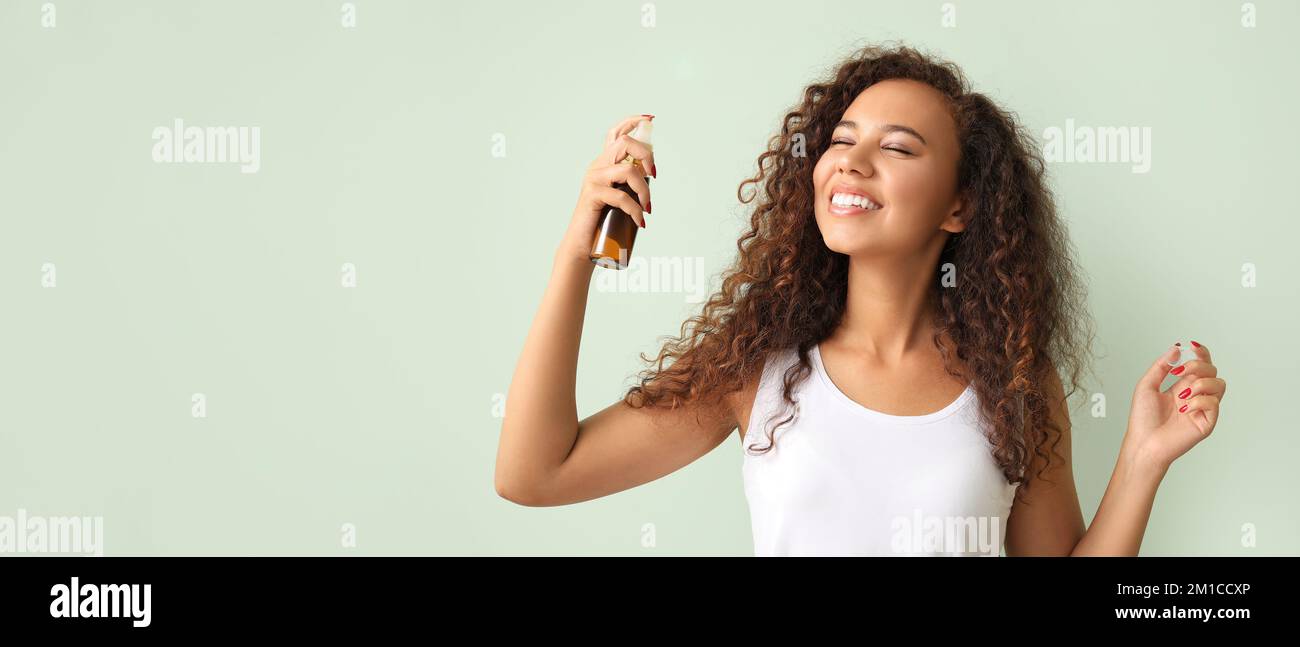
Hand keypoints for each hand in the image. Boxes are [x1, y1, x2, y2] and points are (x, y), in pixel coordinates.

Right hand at [556, 114, 655, 263]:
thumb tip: (651, 177)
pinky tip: (640, 221)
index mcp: (604, 163)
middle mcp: (597, 166)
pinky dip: (635, 209)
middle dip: (647, 155)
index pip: (615, 133)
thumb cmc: (603, 223)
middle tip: (654, 176)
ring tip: (647, 209)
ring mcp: (593, 179)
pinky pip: (621, 196)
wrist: (582, 244)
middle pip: (625, 143)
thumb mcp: (618, 198)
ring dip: (645, 190)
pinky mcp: (592, 194)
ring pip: (628, 170)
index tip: (650, 118)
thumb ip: (629, 184)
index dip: (632, 121)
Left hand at [1124, 341, 1226, 469]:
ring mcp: (1203, 408)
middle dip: (1198, 365)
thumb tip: (1177, 348)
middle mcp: (1195, 395)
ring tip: (1182, 394)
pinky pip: (1214, 403)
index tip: (1193, 346)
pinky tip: (1184, 409)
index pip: (1201, 364)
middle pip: (1212, 370)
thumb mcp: (1147, 385)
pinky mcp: (1207, 421)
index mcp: (1183, 385)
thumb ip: (1161, 366)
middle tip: (1179, 373)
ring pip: (1219, 384)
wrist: (1144, 442)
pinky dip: (1199, 401)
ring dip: (1200, 383)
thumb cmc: (1143, 418)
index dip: (1202, 353)